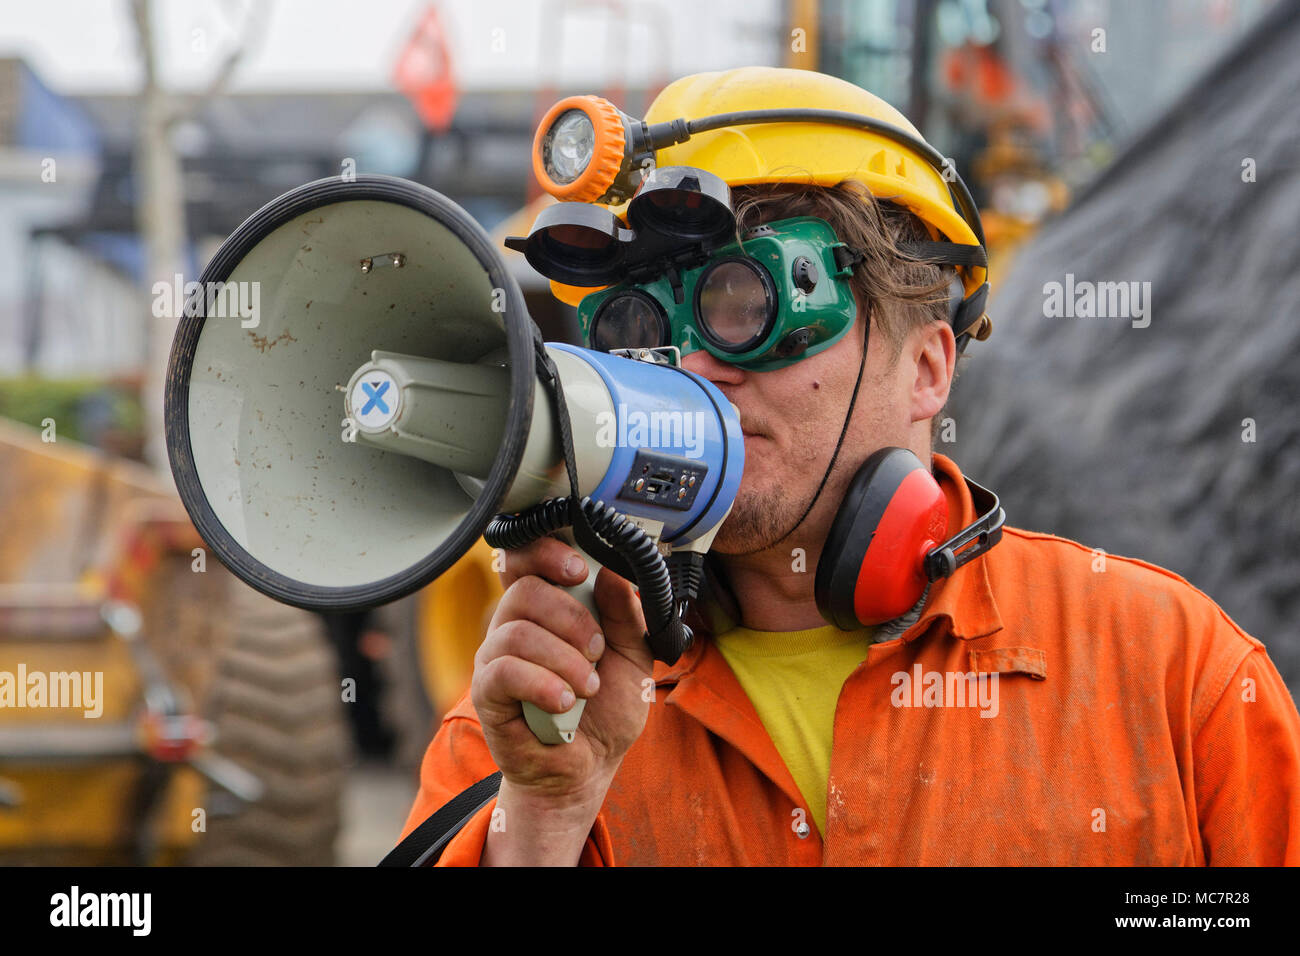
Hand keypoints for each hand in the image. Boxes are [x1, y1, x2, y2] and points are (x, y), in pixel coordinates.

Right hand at [473, 536, 651, 806]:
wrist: (589, 767)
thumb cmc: (606, 710)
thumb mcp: (634, 658)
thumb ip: (627, 616)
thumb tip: (614, 573)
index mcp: (546, 609)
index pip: (525, 559)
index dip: (545, 552)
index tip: (579, 570)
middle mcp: (513, 626)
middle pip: (525, 590)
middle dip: (570, 617)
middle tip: (596, 650)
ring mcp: (496, 658)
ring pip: (517, 632)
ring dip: (565, 660)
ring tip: (588, 688)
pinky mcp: (488, 693)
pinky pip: (505, 671)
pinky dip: (543, 684)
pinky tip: (564, 703)